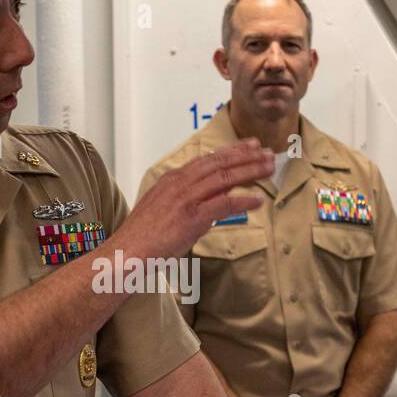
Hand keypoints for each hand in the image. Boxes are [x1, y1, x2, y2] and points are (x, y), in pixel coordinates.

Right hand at [115, 139, 272, 260]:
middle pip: (219, 163)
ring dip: (250, 171)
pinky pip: (223, 204)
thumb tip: (210, 213)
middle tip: (268, 152)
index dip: (232, 151)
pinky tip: (258, 200)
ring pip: (224, 178)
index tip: (250, 146)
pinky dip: (243, 200)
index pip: (208, 159)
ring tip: (269, 169)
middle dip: (247, 156)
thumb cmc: (143, 236)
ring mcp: (186, 199)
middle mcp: (180, 183)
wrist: (127, 251)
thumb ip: (186, 205)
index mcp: (173, 179)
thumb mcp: (163, 210)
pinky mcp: (191, 217)